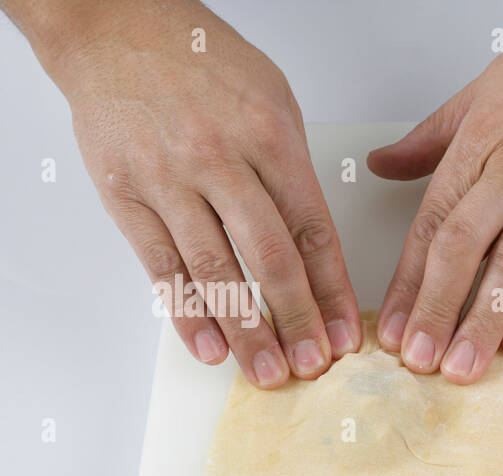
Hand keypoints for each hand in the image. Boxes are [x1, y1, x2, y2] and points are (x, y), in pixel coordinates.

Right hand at [39, 0, 359, 386]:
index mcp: (270, 138)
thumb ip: (294, 171)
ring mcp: (169, 180)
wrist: (114, 27)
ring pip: (215, 271)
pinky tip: (210, 348)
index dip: (333, 290)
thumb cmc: (202, 63)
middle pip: (270, 257)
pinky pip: (161, 267)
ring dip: (246, 331)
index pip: (313, 230)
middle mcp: (221, 161)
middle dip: (297, 320)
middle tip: (313, 365)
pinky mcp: (126, 194)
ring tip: (268, 372)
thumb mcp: (273, 100)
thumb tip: (315, 245)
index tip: (347, 333)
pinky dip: (187, 314)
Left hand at [367, 0, 502, 383]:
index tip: (391, 329)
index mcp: (480, 140)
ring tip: (463, 367)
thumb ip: (434, 136)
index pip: (431, 222)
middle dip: (435, 310)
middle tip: (417, 360)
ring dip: (483, 320)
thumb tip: (384, 165)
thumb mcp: (487, 88)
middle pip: (462, 247)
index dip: (408, 282)